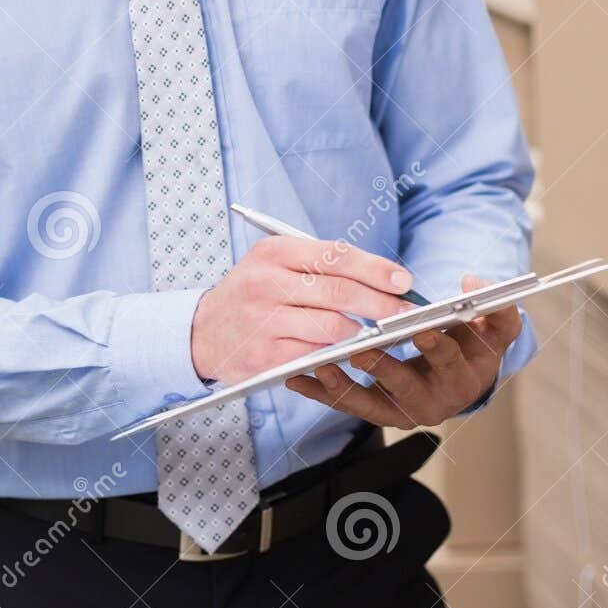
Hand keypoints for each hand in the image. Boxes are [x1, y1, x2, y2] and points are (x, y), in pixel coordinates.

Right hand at [190, 236, 415, 385]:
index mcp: (274, 252)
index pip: (335, 255)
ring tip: (372, 332)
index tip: (403, 280)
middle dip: (380, 303)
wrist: (202, 331)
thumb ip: (321, 266)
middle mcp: (266, 283)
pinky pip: (314, 355)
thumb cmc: (253, 293)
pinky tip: (344, 351)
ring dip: (359, 332)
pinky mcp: (263, 355)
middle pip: (338, 292)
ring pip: (331, 327)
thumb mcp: (276, 265)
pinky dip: (335, 353)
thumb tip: (382, 278)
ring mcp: (262, 320)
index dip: (375, 268)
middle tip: (405, 311)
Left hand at [283, 273, 520, 428]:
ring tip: (317, 366)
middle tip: (359, 348)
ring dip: (342, 386)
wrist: (462, 378)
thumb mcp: (495, 327)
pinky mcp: (377, 413)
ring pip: (369, 404)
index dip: (435, 345)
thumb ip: (496, 305)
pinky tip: (297, 377)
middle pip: (404, 387)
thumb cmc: (474, 345)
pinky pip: (347, 405)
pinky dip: (322, 392)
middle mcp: (432, 402)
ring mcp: (402, 412)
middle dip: (382, 368)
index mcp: (463, 378)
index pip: (448, 361)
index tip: (420, 329)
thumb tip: (474, 283)